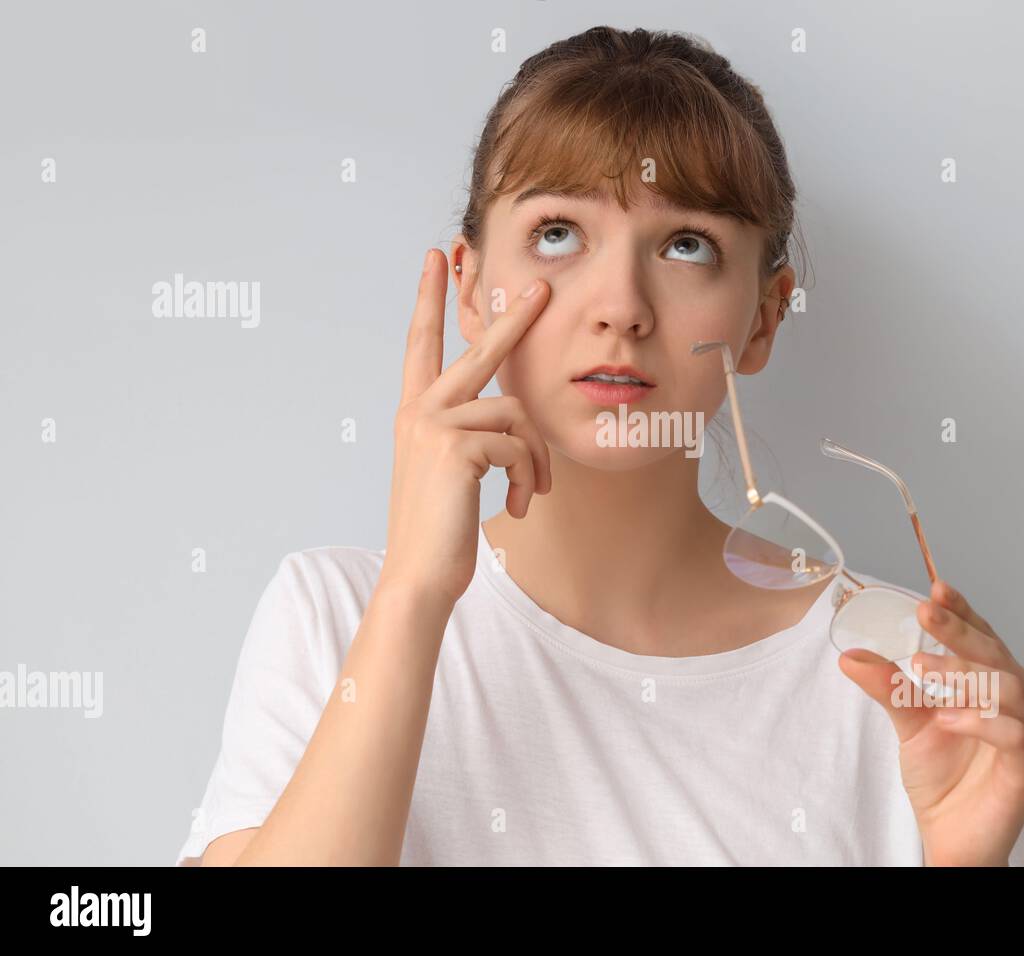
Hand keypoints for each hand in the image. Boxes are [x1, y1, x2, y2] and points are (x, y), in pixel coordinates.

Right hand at [377, 248, 552, 604]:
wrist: (419, 577)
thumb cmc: (439, 531)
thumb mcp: (450, 474)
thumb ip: (470, 436)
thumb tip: (512, 423)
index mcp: (415, 413)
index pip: (421, 344)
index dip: (428, 300)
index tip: (435, 261)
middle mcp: (420, 411)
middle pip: (479, 351)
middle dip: (514, 319)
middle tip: (542, 289)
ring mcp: (435, 426)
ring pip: (516, 415)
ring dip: (536, 459)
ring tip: (533, 494)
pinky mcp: (458, 447)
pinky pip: (519, 445)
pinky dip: (529, 477)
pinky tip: (520, 506)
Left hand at [837, 579, 1023, 865]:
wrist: (950, 833)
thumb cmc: (941, 777)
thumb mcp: (907, 721)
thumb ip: (888, 687)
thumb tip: (852, 656)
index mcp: (997, 685)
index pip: (984, 638)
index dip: (963, 612)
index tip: (936, 589)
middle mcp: (1023, 704)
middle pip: (997, 655)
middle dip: (959, 631)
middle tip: (925, 614)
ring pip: (1011, 687)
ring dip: (964, 674)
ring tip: (923, 673)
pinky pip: (1015, 733)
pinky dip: (979, 719)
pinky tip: (946, 716)